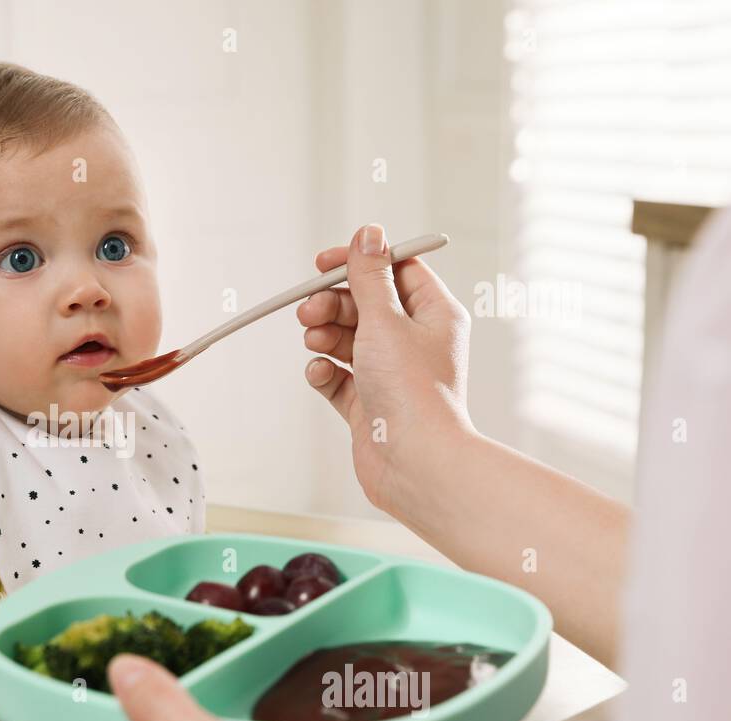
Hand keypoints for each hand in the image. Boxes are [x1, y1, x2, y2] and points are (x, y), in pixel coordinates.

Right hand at [298, 223, 474, 519]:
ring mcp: (390, 374)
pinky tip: (321, 374)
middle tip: (308, 310)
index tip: (325, 264)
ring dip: (324, 336)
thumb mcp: (385, 320)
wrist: (415, 464)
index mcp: (433, 315)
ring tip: (314, 343)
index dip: (359, 264)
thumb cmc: (412, 393)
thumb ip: (369, 276)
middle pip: (364, 305)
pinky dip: (324, 372)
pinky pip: (338, 377)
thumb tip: (369, 235)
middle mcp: (414, 343)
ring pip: (347, 340)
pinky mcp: (368, 404)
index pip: (396, 271)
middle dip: (332, 304)